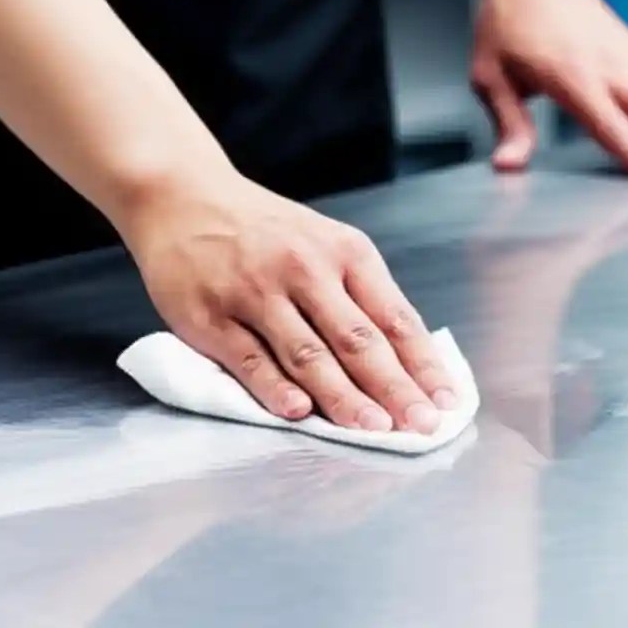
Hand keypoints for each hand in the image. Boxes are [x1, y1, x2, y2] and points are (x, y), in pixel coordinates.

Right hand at [118, 174, 455, 433]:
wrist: (182, 197)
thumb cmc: (261, 229)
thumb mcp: (322, 241)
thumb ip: (358, 293)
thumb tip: (403, 360)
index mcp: (343, 251)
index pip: (394, 316)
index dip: (423, 364)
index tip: (445, 402)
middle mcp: (303, 268)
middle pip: (358, 340)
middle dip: (395, 388)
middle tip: (421, 426)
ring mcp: (254, 292)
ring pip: (308, 354)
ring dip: (345, 396)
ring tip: (373, 429)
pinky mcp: (210, 316)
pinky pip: (250, 359)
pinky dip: (276, 388)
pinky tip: (300, 412)